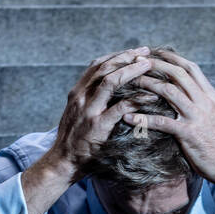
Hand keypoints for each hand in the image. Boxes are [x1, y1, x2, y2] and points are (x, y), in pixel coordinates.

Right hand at [48, 46, 153, 179]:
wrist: (62, 162)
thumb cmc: (74, 140)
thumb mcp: (77, 114)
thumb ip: (89, 100)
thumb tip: (106, 89)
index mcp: (77, 92)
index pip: (97, 65)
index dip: (117, 56)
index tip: (134, 51)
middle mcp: (81, 97)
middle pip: (105, 68)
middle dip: (127, 57)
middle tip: (146, 52)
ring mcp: (89, 110)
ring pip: (111, 81)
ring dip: (132, 71)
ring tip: (150, 66)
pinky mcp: (98, 125)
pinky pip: (121, 107)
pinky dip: (138, 99)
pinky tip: (152, 97)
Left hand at [124, 51, 214, 186]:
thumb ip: (202, 103)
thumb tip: (190, 93)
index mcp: (210, 96)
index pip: (191, 68)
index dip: (171, 58)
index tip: (155, 53)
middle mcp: (204, 101)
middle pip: (178, 74)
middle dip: (156, 64)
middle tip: (137, 61)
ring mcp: (196, 116)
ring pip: (169, 92)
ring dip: (147, 84)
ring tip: (128, 82)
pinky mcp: (188, 133)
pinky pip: (162, 122)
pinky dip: (143, 119)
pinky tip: (128, 118)